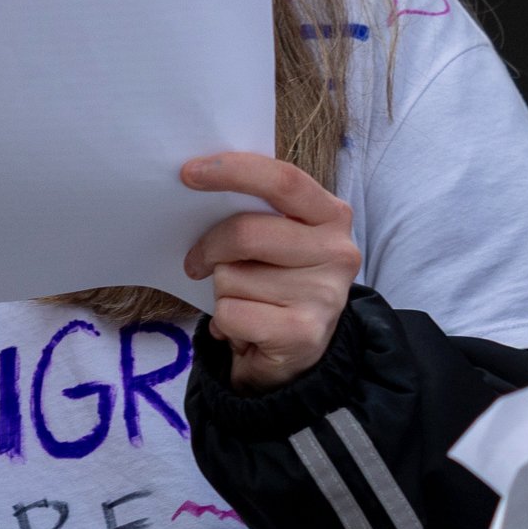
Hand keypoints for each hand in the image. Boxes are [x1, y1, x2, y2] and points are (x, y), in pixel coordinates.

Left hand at [183, 153, 361, 391]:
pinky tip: (245, 328)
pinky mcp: (303, 334)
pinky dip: (223, 323)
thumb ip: (258, 212)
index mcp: (332, 215)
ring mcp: (324, 295)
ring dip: (223, 292)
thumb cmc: (279, 284)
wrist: (298, 357)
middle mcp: (338, 252)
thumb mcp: (280, 239)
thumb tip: (201, 184)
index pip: (283, 181)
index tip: (189, 173)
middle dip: (210, 246)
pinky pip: (231, 314)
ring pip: (232, 277)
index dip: (234, 171)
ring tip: (245, 301)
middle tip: (197, 261)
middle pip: (247, 233)